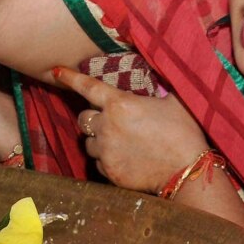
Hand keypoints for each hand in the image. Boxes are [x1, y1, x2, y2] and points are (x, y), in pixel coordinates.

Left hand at [53, 66, 208, 192]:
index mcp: (119, 104)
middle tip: (111, 122)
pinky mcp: (108, 171)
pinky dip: (107, 159)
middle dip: (93, 118)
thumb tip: (158, 75)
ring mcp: (105, 150)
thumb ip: (159, 87)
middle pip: (83, 118)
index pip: (88, 87)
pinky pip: (98, 163)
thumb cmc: (183, 132)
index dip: (70, 78)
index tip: (56, 71)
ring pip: (88, 143)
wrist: (187, 170)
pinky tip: (126, 159)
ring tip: (121, 143)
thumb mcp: (174, 101)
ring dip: (99, 140)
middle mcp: (106, 126)